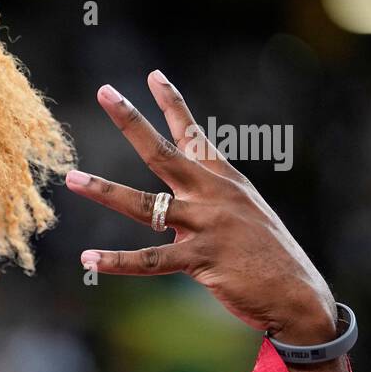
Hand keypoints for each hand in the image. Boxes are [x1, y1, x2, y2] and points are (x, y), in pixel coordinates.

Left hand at [66, 70, 337, 344]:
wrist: (299, 296)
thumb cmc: (269, 259)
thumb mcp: (245, 217)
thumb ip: (211, 204)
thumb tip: (178, 204)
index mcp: (225, 182)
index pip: (194, 135)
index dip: (174, 104)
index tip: (153, 76)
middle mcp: (214, 195)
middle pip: (162, 152)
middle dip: (131, 121)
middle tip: (104, 92)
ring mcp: (207, 225)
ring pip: (144, 204)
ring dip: (104, 190)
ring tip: (71, 178)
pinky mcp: (202, 259)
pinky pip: (149, 259)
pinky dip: (116, 261)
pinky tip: (88, 260)